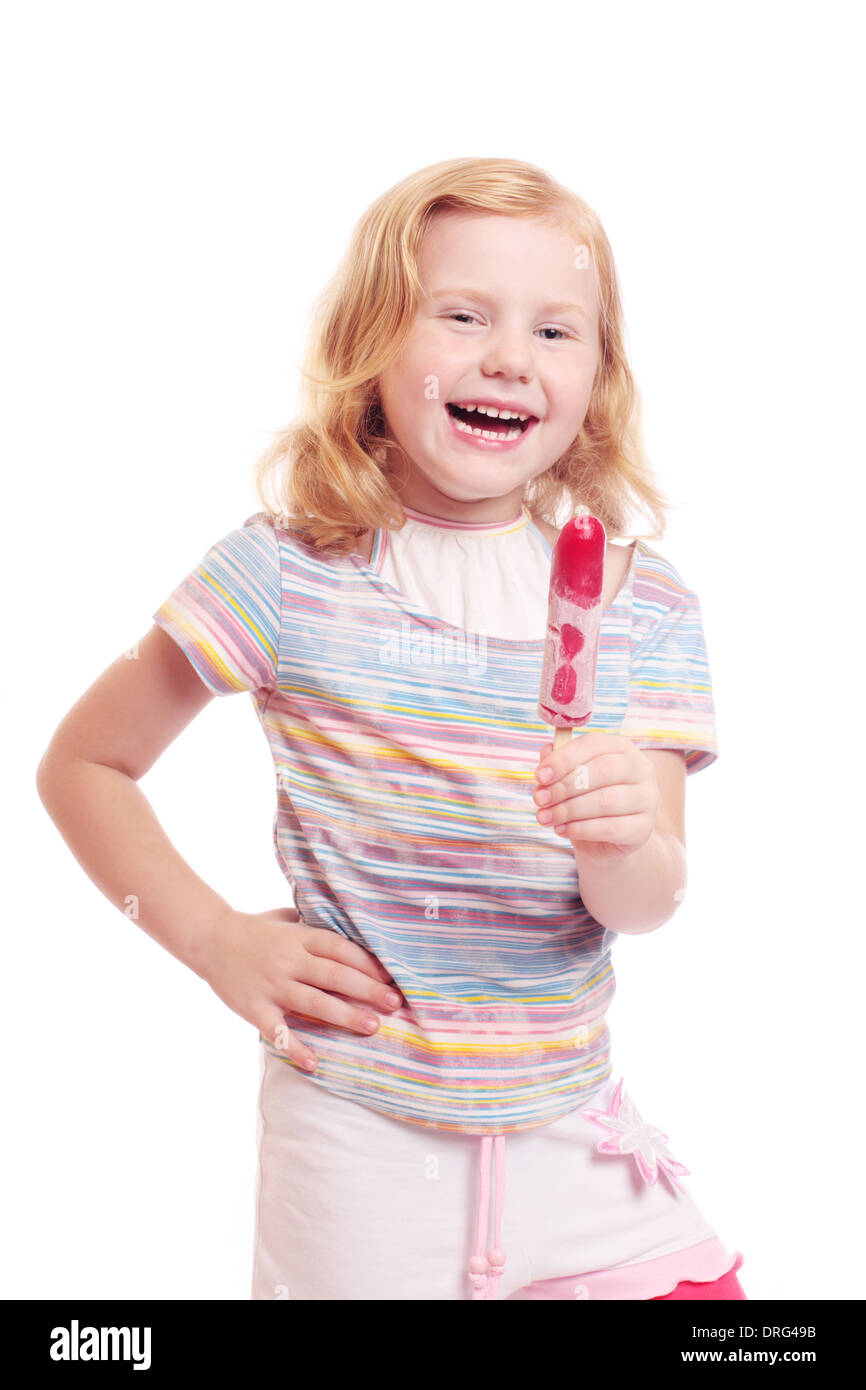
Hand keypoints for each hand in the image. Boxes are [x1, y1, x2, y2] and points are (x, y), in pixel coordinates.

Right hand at [201, 906, 403, 1070]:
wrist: (209, 938)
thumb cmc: (254, 928)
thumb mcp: (286, 918)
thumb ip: (315, 926)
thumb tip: (353, 932)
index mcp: (299, 937)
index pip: (340, 949)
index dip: (368, 963)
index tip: (391, 977)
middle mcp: (288, 961)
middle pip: (334, 976)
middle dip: (367, 990)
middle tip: (394, 1004)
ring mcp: (271, 985)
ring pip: (313, 1003)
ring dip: (345, 1016)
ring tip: (372, 1027)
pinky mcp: (253, 1008)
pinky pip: (277, 1031)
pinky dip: (295, 1048)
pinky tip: (313, 1063)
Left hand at [533, 732, 660, 863]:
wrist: (604, 842)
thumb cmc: (586, 801)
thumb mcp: (569, 779)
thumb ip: (558, 764)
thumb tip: (547, 753)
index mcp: (623, 748)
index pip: (595, 744)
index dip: (564, 758)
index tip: (539, 775)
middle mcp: (641, 769)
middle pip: (604, 770)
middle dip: (565, 786)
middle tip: (540, 799)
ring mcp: (647, 799)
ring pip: (606, 800)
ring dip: (569, 810)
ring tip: (546, 817)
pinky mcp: (644, 829)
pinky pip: (610, 827)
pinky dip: (581, 829)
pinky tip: (562, 830)